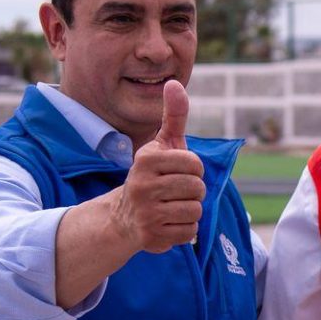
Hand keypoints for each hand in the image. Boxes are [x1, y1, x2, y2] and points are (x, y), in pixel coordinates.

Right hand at [111, 80, 204, 253]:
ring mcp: (145, 212)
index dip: (194, 169)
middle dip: (193, 191)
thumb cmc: (152, 175)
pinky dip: (185, 230)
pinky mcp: (150, 236)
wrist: (123, 217)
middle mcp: (142, 185)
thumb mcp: (162, 145)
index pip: (194, 164)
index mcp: (146, 160)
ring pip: (195, 211)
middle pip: (197, 188)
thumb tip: (174, 83)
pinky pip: (189, 232)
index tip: (180, 172)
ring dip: (190, 211)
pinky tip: (169, 223)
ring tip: (172, 207)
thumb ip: (173, 116)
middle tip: (176, 192)